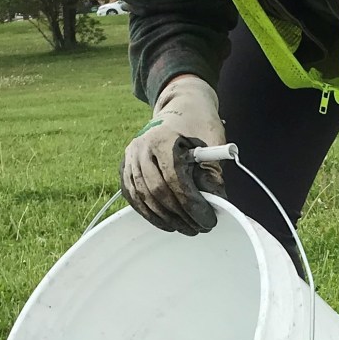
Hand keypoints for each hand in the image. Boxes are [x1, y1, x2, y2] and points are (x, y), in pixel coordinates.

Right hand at [121, 75, 226, 234]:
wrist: (179, 111)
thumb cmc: (197, 128)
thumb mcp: (210, 147)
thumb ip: (211, 175)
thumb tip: (214, 206)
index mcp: (162, 139)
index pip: (174, 178)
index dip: (192, 204)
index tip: (208, 219)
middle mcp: (140, 148)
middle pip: (157, 191)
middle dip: (181, 215)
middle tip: (200, 228)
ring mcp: (129, 159)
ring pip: (144, 198)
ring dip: (167, 219)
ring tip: (187, 228)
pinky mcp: (124, 169)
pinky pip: (134, 198)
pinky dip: (150, 215)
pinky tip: (167, 224)